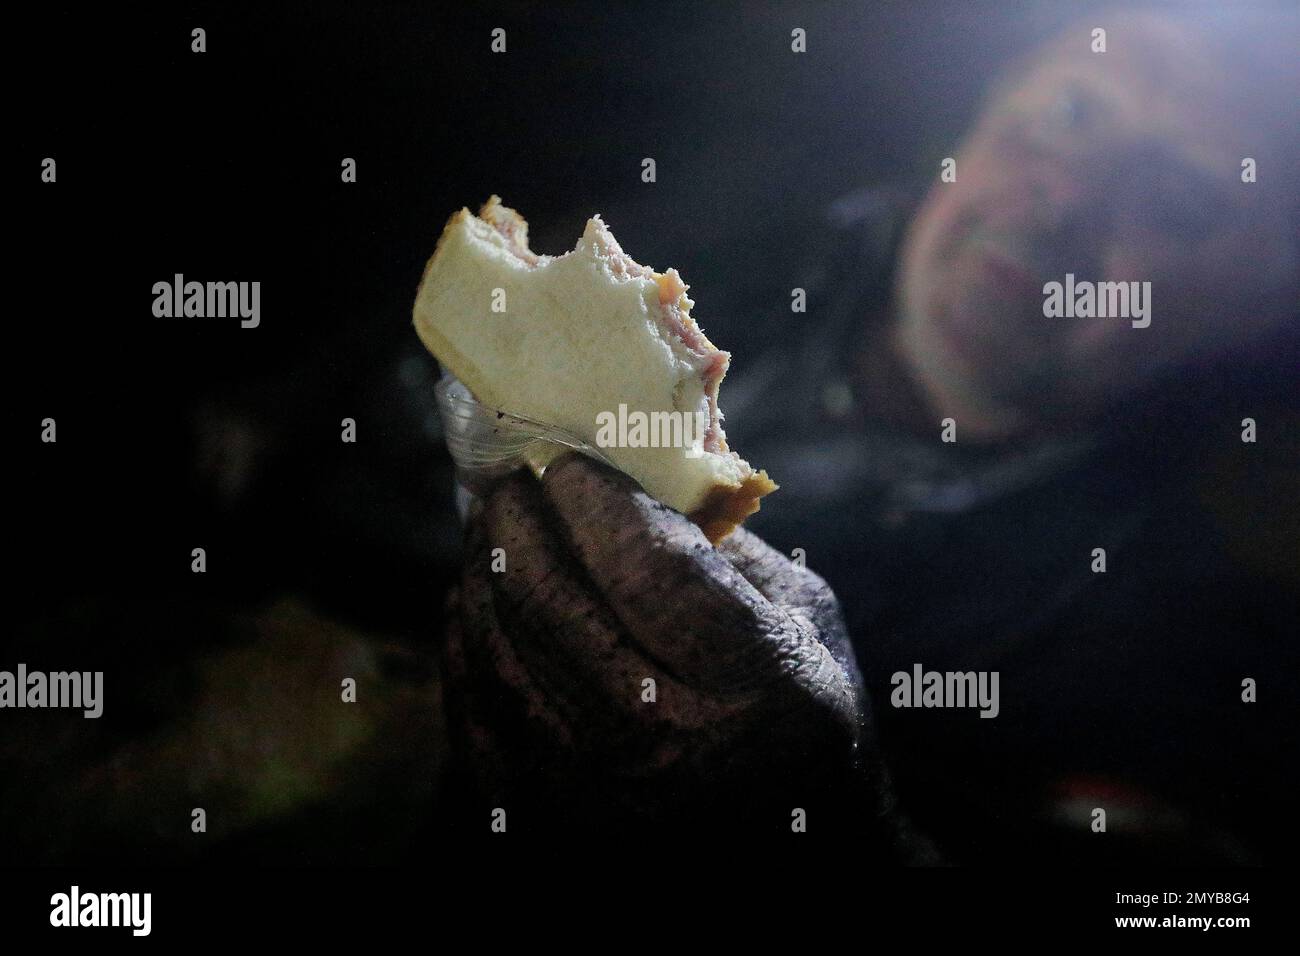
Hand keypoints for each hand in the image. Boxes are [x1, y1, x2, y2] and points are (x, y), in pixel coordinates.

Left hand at [443, 453, 896, 835]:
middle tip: (514, 479)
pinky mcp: (545, 814)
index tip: (568, 457)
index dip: (591, 497)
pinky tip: (477, 605)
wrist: (800, 853)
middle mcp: (667, 741)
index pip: (643, 563)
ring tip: (494, 532)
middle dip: (519, 520)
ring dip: (483, 572)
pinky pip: (477, 708)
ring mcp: (595, 790)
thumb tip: (640, 455)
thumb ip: (728, 538)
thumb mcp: (807, 616)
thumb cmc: (809, 718)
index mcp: (754, 680)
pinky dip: (466, 641)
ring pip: (499, 648)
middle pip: (552, 600)